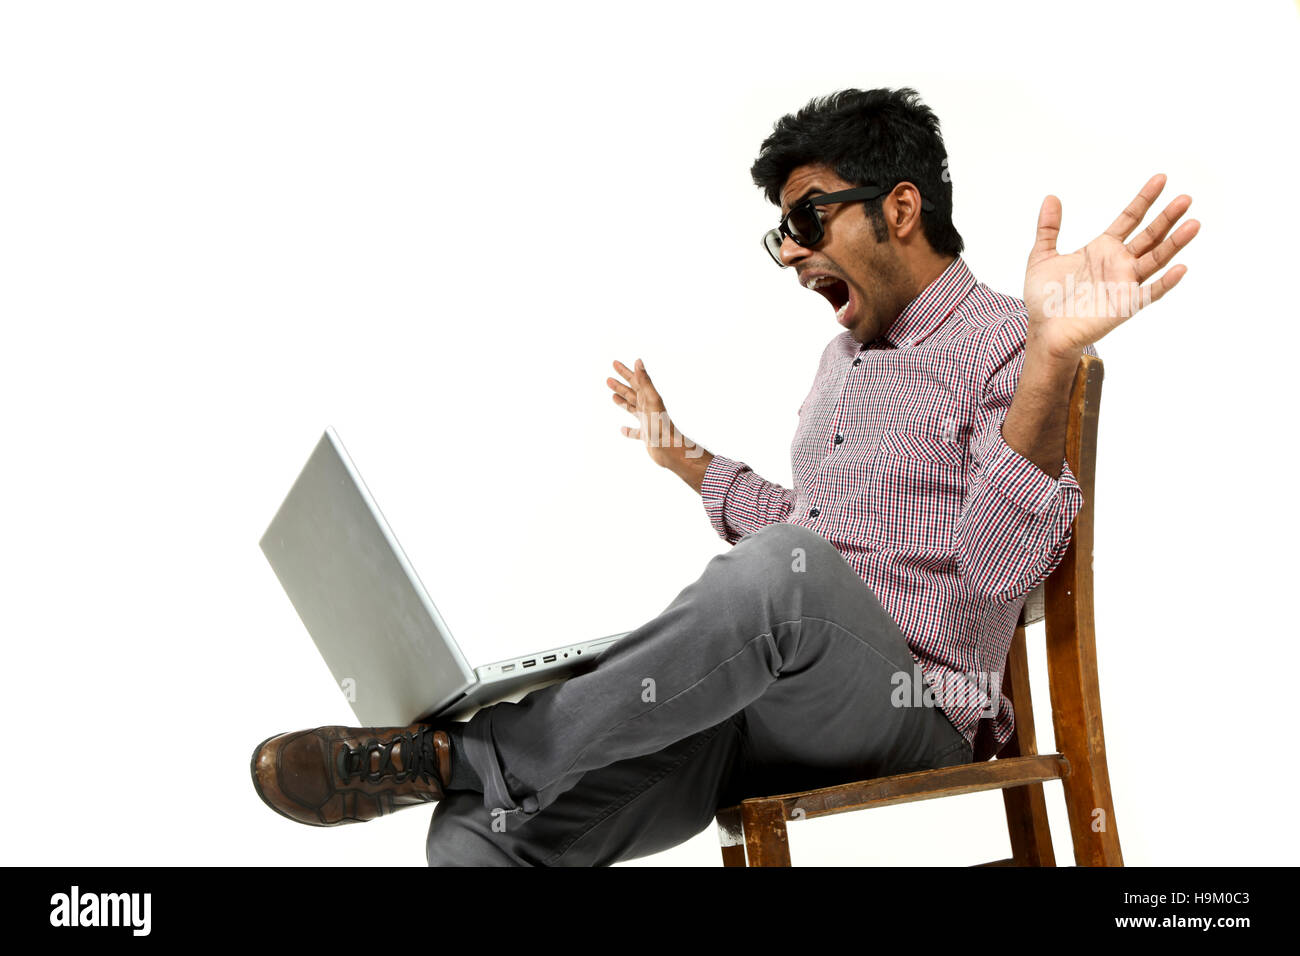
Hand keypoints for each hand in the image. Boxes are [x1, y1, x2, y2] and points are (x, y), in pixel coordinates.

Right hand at [606, 358, 704, 469]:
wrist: (670, 449)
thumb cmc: (661, 426)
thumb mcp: (651, 400)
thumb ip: (645, 381)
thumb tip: (638, 361)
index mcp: (648, 398)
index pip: (635, 381)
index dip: (625, 372)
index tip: (614, 363)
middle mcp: (648, 408)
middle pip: (632, 393)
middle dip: (620, 385)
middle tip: (608, 379)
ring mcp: (647, 421)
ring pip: (632, 409)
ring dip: (622, 402)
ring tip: (613, 397)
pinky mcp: (646, 436)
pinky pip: (635, 432)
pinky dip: (628, 430)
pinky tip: (622, 430)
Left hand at [1023, 174, 1199, 362]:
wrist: (1044, 330)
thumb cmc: (1045, 297)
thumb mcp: (1042, 256)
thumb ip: (1048, 228)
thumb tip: (1051, 197)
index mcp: (1102, 248)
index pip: (1130, 218)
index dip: (1145, 199)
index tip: (1161, 178)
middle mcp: (1119, 263)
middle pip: (1150, 235)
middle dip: (1167, 217)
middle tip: (1186, 198)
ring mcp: (1124, 283)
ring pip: (1156, 259)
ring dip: (1175, 243)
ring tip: (1193, 224)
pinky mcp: (1125, 305)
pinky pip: (1150, 293)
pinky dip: (1166, 282)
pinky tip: (1180, 268)